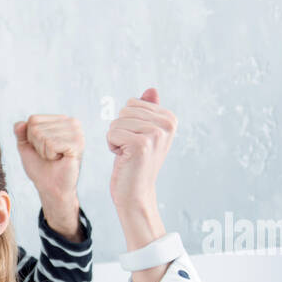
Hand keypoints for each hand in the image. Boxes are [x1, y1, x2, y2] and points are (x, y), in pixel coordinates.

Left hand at [14, 114, 82, 235]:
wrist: (50, 186)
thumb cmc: (40, 167)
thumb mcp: (26, 147)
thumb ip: (21, 133)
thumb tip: (19, 124)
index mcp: (61, 120)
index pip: (33, 120)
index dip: (31, 138)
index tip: (42, 149)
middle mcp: (71, 122)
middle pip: (36, 128)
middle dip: (38, 145)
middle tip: (49, 155)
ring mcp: (76, 132)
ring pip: (43, 136)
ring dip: (44, 151)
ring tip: (55, 157)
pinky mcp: (77, 143)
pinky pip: (51, 144)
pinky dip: (50, 155)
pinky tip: (60, 159)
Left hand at [106, 88, 175, 247]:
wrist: (135, 193)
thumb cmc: (135, 163)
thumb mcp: (143, 133)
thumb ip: (147, 111)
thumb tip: (151, 89)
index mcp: (170, 118)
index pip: (133, 102)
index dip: (127, 122)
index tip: (136, 140)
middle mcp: (167, 124)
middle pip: (124, 110)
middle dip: (120, 129)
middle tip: (131, 149)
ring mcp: (155, 134)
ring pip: (117, 122)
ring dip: (116, 139)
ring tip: (128, 154)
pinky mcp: (141, 144)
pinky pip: (112, 132)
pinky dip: (111, 146)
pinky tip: (123, 158)